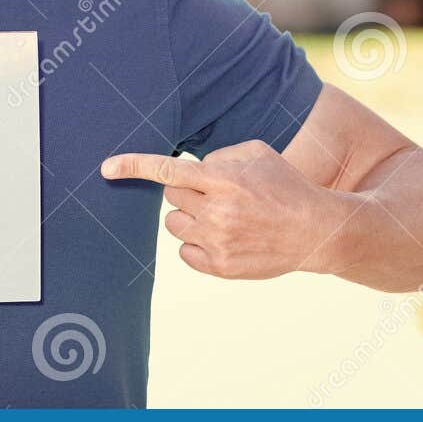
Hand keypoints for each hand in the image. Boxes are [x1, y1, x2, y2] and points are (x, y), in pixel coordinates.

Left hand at [101, 140, 351, 279]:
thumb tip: (189, 170)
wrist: (315, 230)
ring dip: (190, 218)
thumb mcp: (256, 153)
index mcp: (223, 179)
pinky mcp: (220, 267)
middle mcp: (216, 211)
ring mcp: (217, 241)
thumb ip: (218, 156)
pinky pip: (185, 252)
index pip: (168, 171)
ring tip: (222, 217)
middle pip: (171, 198)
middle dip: (188, 193)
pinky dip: (196, 244)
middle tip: (216, 195)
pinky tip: (223, 238)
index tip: (106, 168)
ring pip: (174, 225)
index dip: (133, 167)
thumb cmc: (284, 185)